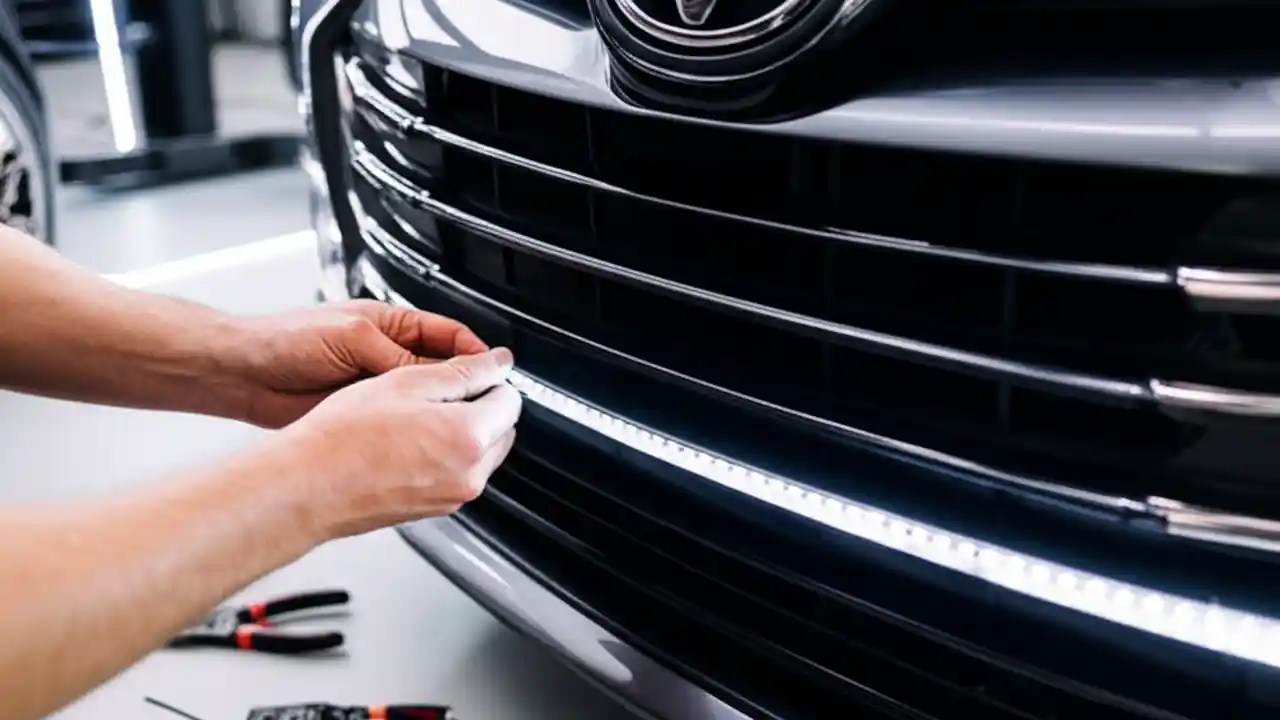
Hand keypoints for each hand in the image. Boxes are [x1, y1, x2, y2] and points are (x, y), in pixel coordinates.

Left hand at [231, 300, 488, 427]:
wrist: (243, 375)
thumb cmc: (285, 340)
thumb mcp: (353, 339)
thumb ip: (399, 358)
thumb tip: (440, 372)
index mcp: (390, 325)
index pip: (448, 336)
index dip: (474, 353)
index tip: (494, 370)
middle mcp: (386, 355)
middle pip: (439, 371)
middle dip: (460, 385)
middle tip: (480, 402)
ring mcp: (374, 386)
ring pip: (420, 401)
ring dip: (433, 410)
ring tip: (452, 422)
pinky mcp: (361, 414)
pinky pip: (396, 422)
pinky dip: (410, 430)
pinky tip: (419, 438)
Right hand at [268, 347, 521, 539]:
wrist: (307, 486)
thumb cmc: (343, 437)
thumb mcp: (406, 382)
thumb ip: (463, 371)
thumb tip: (496, 363)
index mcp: (470, 438)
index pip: (511, 400)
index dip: (489, 379)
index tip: (467, 371)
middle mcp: (469, 475)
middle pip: (501, 430)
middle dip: (481, 407)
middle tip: (437, 392)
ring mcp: (451, 497)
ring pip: (480, 454)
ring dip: (463, 432)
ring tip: (414, 417)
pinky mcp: (432, 509)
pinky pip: (455, 474)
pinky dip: (443, 456)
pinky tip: (405, 443)